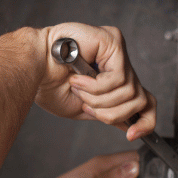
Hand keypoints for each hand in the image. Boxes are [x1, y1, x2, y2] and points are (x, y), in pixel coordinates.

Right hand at [34, 23, 156, 139]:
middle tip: (86, 105)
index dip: (144, 122)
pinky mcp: (113, 41)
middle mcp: (118, 62)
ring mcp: (117, 50)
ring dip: (99, 99)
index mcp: (112, 76)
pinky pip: (120, 78)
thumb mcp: (83, 108)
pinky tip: (79, 79)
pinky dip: (97, 87)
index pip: (145, 100)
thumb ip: (108, 113)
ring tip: (78, 88)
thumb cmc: (48, 84)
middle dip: (112, 113)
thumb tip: (131, 126)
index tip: (131, 135)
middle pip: (140, 99)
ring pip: (130, 92)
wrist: (31, 67)